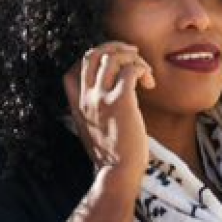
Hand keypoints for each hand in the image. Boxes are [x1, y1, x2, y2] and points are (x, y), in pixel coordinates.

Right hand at [63, 41, 155, 179]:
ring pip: (112, 57)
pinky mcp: (120, 100)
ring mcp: (100, 98)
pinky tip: (149, 82)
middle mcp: (85, 97)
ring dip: (132, 58)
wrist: (118, 173)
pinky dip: (142, 69)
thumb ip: (92, 111)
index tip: (111, 66)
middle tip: (132, 54)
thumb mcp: (92, 130)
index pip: (72, 69)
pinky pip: (130, 69)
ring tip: (144, 71)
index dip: (92, 60)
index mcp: (77, 105)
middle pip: (92, 54)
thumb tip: (107, 95)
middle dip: (114, 47)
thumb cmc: (112, 155)